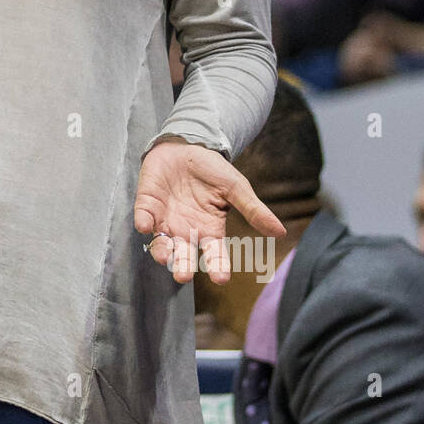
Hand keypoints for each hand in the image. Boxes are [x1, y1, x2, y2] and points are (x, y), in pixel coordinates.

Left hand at [134, 139, 285, 283]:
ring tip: (165, 258)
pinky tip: (145, 225)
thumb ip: (254, 210)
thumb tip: (281, 232)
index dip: (217, 266)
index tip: (221, 278)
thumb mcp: (236, 188)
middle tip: (183, 276)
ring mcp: (165, 220)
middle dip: (183, 266)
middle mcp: (186, 231)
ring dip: (161, 251)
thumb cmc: (213, 170)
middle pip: (184, 255)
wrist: (186, 146)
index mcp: (209, 230)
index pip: (214, 254)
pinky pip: (143, 217)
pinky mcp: (147, 205)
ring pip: (161, 243)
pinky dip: (143, 222)